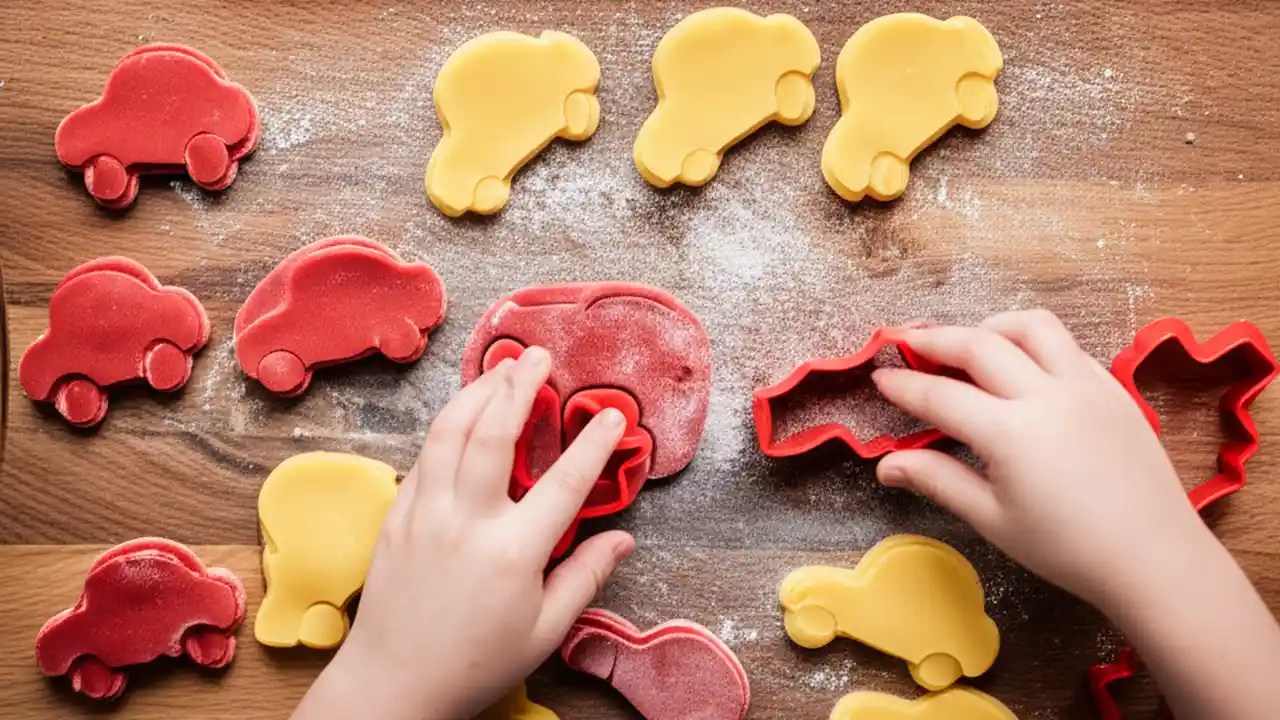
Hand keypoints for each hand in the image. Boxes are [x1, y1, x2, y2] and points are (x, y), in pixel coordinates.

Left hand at [293, 347, 633, 719]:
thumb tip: (623, 539)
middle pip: (494, 432)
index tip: (610, 413)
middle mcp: (466, 522)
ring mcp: (424, 513)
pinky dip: (446, 426)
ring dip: (478, 390)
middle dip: (520, 384)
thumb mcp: (544, 631)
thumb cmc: (474, 664)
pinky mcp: (396, 515)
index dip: (593, 443)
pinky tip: (463, 415)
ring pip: (449, 431)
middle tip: (541, 355)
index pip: (564, 483)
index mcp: (512, 553)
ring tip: (502, 367)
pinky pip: (423, 456)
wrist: (392, 685)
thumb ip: (585, 577)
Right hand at [871, 310, 1205, 609]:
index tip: (879, 377)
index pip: (941, 395)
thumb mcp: (993, 520)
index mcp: (1011, 433)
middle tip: (907, 343)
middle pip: (980, 344)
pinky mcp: (1114, 389)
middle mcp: (1048, 396)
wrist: (1154, 558)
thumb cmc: (1068, 549)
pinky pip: (1068, 347)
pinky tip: (1023, 370)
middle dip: (936, 339)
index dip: (903, 384)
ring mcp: (1087, 386)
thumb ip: (938, 480)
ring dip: (992, 326)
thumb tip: (886, 465)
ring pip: (1032, 326)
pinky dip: (1035, 345)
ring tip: (970, 345)